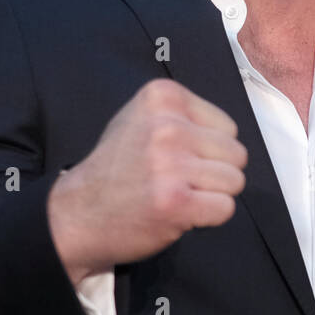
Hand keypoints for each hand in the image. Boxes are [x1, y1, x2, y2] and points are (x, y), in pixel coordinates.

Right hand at [47, 78, 247, 284]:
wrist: (77, 214)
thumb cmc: (117, 170)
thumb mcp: (142, 120)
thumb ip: (185, 118)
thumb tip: (231, 135)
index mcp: (162, 97)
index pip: (228, 127)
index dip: (209, 149)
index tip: (174, 158)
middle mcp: (167, 126)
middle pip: (237, 154)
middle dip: (215, 173)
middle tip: (177, 180)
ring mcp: (170, 164)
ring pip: (235, 181)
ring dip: (211, 195)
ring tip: (176, 194)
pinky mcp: (175, 201)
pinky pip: (225, 208)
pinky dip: (207, 217)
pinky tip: (178, 213)